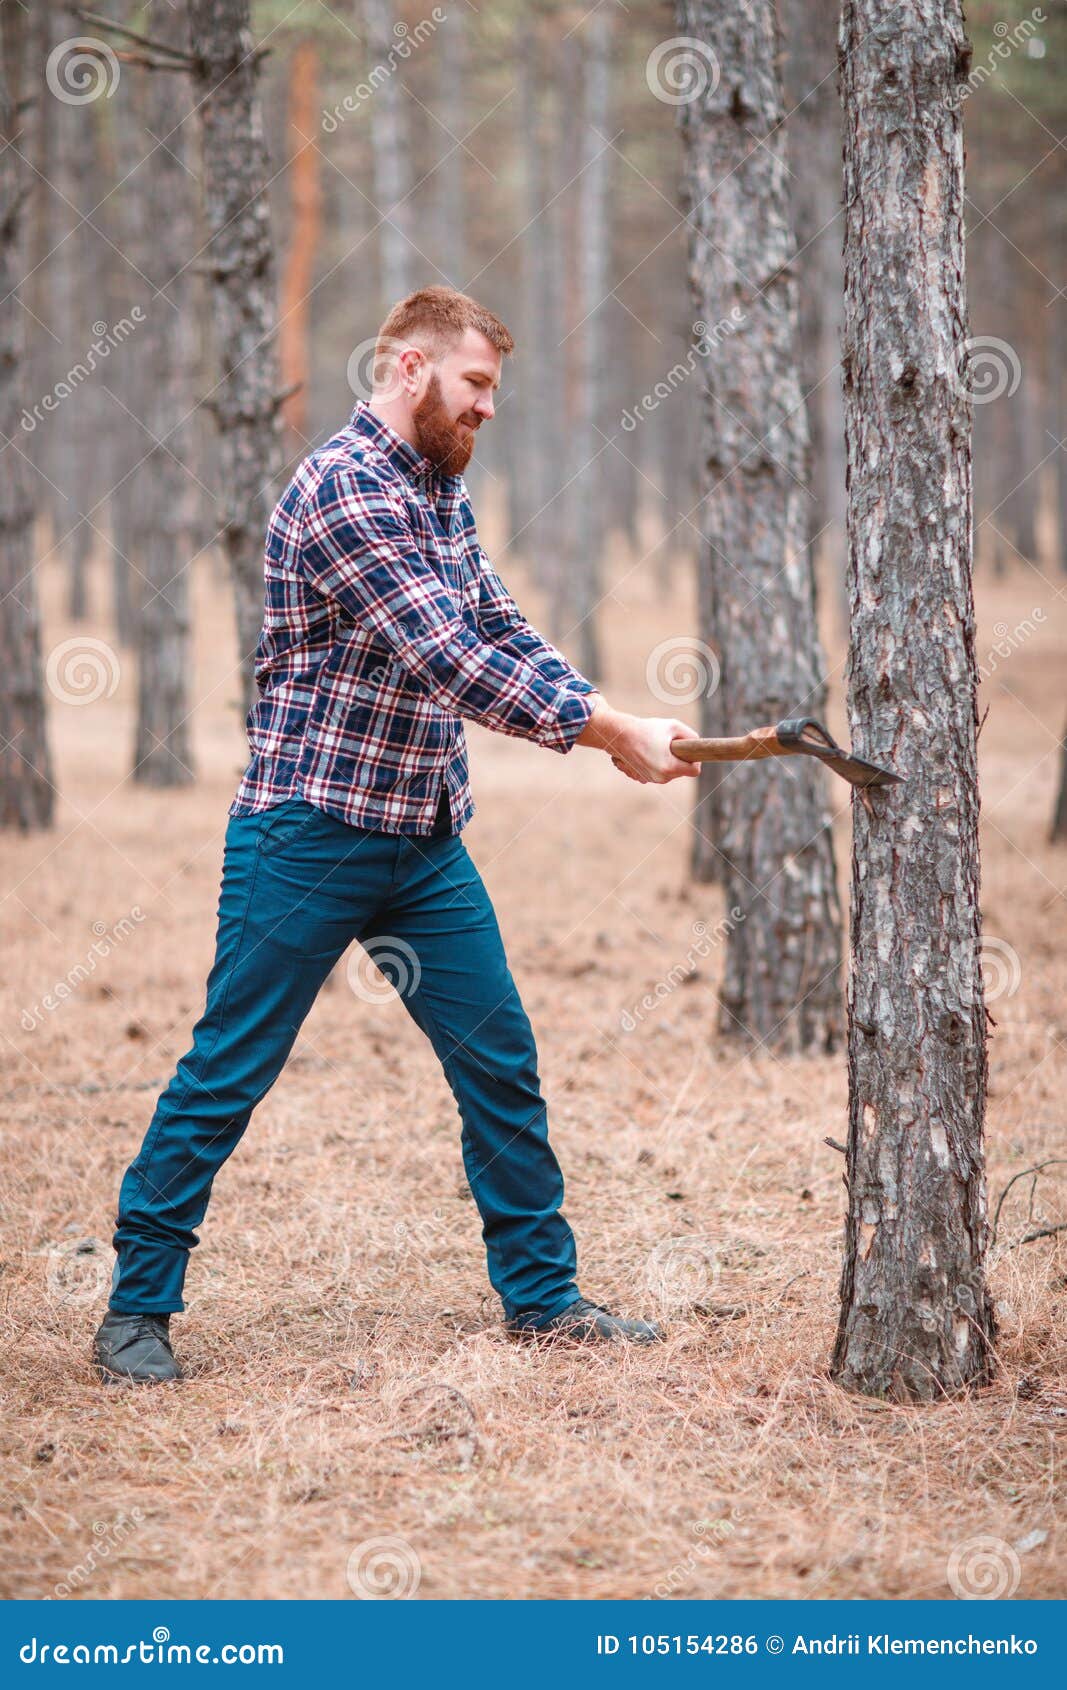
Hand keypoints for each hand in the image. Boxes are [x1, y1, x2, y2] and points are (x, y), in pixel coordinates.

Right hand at [578, 697, 699, 784]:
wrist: (618, 735)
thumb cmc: (646, 729)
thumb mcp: (673, 726)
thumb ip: (691, 736)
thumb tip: (697, 746)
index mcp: (669, 767)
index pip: (695, 770)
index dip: (696, 759)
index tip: (689, 750)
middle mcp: (660, 778)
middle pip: (681, 771)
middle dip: (678, 758)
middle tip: (668, 744)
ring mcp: (649, 779)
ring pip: (668, 772)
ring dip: (666, 760)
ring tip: (655, 746)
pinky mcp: (641, 778)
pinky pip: (656, 772)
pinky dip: (654, 763)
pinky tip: (645, 752)